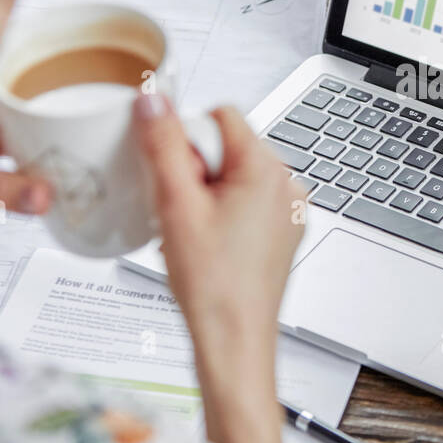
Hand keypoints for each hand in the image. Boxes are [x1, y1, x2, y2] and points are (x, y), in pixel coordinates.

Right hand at [134, 91, 304, 442]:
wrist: (235, 342)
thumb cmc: (214, 287)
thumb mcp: (175, 205)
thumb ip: (163, 145)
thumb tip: (153, 100)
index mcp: (268, 170)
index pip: (220, 116)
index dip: (186, 140)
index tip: (172, 173)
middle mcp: (287, 186)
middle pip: (226, 146)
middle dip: (194, 170)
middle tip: (179, 210)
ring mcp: (288, 211)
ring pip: (232, 176)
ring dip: (203, 194)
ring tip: (191, 232)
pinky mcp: (281, 233)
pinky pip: (243, 203)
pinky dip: (218, 214)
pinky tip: (203, 244)